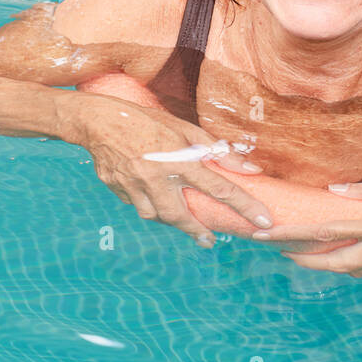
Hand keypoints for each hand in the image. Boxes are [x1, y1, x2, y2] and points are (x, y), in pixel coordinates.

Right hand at [67, 97, 271, 245]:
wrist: (99, 120)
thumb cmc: (149, 121)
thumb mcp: (186, 129)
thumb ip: (219, 150)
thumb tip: (251, 169)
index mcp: (180, 159)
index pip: (219, 188)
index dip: (244, 206)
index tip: (262, 220)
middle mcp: (157, 176)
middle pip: (180, 216)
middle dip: (197, 231)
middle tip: (208, 240)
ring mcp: (134, 186)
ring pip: (156, 216)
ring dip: (172, 221)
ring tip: (184, 223)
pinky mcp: (118, 190)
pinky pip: (139, 206)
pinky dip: (150, 207)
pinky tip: (155, 201)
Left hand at [251, 181, 361, 275]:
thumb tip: (334, 191)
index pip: (325, 232)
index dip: (293, 235)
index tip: (269, 235)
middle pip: (329, 261)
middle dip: (300, 257)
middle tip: (278, 249)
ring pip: (346, 269)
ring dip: (322, 263)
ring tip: (303, 252)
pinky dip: (346, 263)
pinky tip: (341, 255)